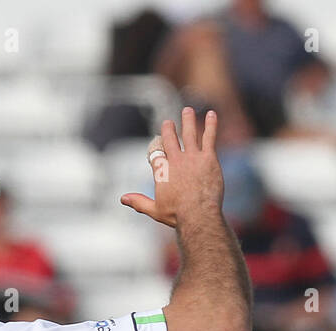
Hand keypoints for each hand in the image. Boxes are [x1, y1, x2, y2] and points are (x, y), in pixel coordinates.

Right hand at [120, 107, 222, 227]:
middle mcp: (175, 160)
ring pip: (190, 133)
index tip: (158, 148)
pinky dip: (211, 125)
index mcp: (161, 171)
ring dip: (188, 120)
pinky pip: (209, 137)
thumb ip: (139, 202)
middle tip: (168, 122)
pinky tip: (212, 114)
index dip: (156, 150)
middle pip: (170, 139)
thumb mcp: (154, 210)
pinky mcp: (208, 158)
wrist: (198, 215)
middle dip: (168, 129)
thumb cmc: (177, 215)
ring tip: (188, 110)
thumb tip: (123, 199)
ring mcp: (192, 157)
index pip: (156, 154)